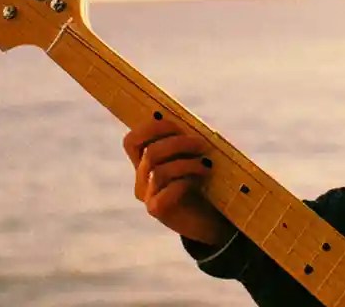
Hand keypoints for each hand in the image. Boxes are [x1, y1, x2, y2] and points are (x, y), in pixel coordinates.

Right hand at [123, 116, 235, 247]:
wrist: (212, 220)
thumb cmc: (205, 184)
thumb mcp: (195, 159)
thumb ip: (188, 144)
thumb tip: (192, 124)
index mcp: (146, 162)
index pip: (132, 141)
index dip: (151, 128)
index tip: (177, 125)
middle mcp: (142, 179)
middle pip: (151, 152)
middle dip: (178, 143)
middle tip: (201, 144)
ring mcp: (147, 196)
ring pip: (159, 171)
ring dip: (187, 163)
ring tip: (206, 164)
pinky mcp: (157, 210)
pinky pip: (166, 190)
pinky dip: (184, 181)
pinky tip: (200, 181)